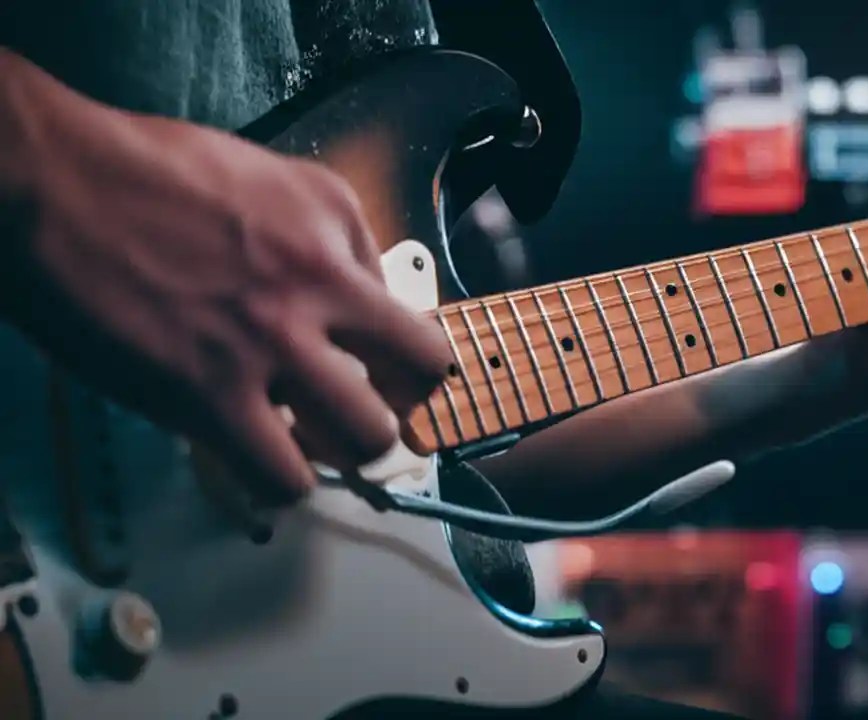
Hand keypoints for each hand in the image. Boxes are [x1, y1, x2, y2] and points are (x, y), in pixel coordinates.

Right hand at [0, 55, 452, 499]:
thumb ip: (336, 239)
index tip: (394, 384)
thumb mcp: (277, 177)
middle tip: (354, 415)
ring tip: (305, 441)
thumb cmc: (149, 173)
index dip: (414, 372)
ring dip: (338, 452)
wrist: (54, 182)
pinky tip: (253, 454)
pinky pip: (281, 477)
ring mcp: (269, 346)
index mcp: (337, 235)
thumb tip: (369, 295)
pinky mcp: (209, 396)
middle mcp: (320, 289)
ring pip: (361, 442)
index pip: (424, 331)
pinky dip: (276, 479)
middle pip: (415, 386)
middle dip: (390, 411)